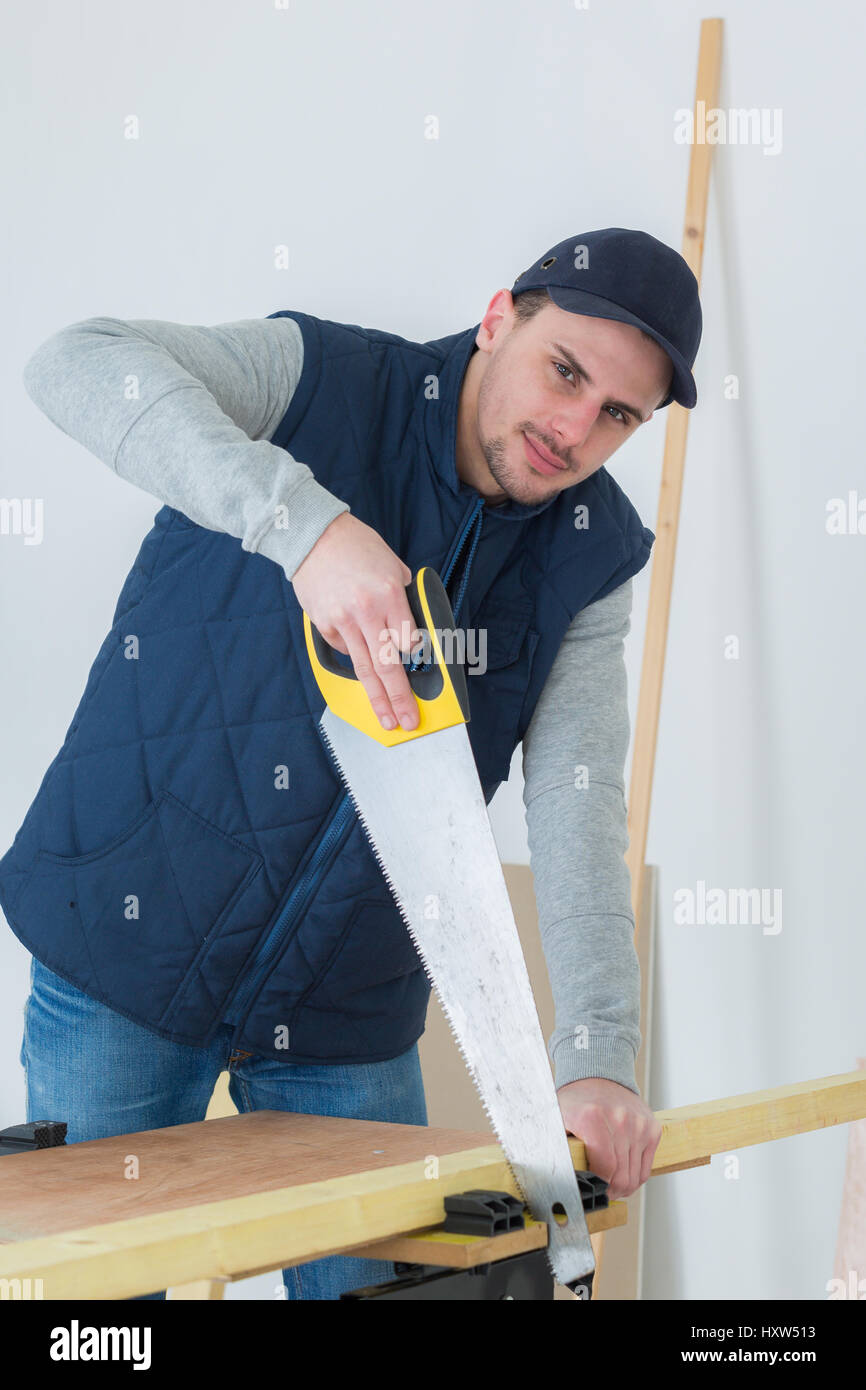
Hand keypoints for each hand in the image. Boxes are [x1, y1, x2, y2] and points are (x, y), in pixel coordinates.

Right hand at [292, 513, 420, 732]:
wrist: (314, 536)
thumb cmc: (357, 547)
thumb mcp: (393, 565)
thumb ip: (403, 598)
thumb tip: (411, 630)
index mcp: (389, 594)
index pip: (408, 641)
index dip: (414, 656)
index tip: (418, 666)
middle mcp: (366, 612)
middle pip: (387, 666)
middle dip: (400, 698)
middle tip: (409, 721)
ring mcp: (342, 621)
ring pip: (364, 669)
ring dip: (377, 699)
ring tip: (387, 719)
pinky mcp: (324, 625)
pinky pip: (344, 650)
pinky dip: (354, 654)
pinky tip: (358, 646)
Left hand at [557, 1077, 661, 1199]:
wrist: (599, 1076)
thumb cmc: (576, 1102)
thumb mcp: (557, 1119)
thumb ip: (554, 1146)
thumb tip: (553, 1179)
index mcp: (592, 1118)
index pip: (605, 1167)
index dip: (600, 1186)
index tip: (593, 1192)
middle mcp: (619, 1119)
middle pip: (621, 1175)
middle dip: (611, 1192)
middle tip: (602, 1194)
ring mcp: (638, 1124)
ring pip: (635, 1176)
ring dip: (623, 1187)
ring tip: (611, 1186)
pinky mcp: (651, 1128)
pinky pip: (646, 1167)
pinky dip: (635, 1176)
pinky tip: (623, 1174)